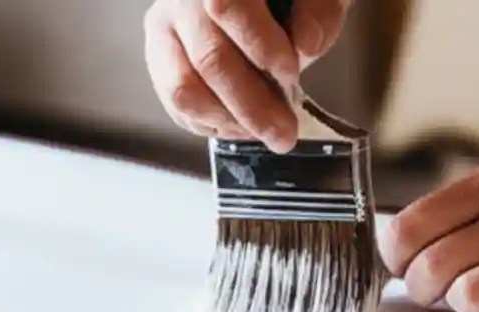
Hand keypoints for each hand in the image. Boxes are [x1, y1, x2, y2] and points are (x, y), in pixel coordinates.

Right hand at [143, 0, 350, 151]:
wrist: (261, 7)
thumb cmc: (289, 2)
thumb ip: (318, 15)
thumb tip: (306, 44)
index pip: (227, 6)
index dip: (260, 46)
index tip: (290, 75)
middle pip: (210, 59)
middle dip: (253, 105)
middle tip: (284, 132)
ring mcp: (165, 30)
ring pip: (185, 90)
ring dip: (231, 121)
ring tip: (263, 130)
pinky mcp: (160, 62)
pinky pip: (177, 107)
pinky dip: (213, 125)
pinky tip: (241, 125)